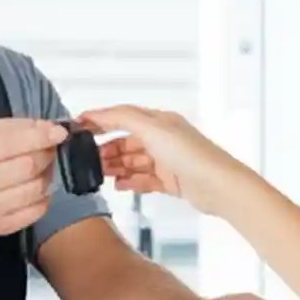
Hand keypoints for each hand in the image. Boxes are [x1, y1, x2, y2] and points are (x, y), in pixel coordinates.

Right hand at [0, 118, 67, 234]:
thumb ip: (20, 127)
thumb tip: (53, 129)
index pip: (13, 144)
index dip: (41, 137)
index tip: (61, 132)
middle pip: (28, 167)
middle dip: (46, 155)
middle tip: (48, 150)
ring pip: (36, 189)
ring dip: (46, 176)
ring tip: (40, 169)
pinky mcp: (0, 227)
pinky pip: (37, 211)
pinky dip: (43, 197)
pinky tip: (34, 188)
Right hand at [77, 105, 256, 215]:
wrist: (220, 187)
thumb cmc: (194, 156)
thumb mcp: (154, 129)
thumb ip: (124, 118)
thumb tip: (100, 111)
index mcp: (160, 121)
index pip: (123, 116)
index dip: (100, 119)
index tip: (79, 125)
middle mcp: (163, 139)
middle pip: (126, 141)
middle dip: (106, 148)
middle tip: (87, 157)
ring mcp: (167, 161)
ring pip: (133, 161)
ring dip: (116, 166)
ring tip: (99, 173)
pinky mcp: (171, 181)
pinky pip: (143, 180)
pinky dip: (130, 181)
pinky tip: (119, 185)